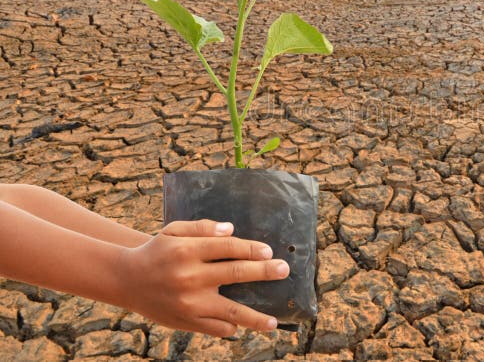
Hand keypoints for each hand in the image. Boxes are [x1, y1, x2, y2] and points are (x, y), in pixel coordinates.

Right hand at [119, 219, 289, 336]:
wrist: (127, 280)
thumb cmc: (157, 251)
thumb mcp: (174, 231)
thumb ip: (203, 227)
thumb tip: (231, 230)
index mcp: (187, 250)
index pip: (228, 247)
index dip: (251, 249)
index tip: (269, 252)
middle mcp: (189, 277)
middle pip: (235, 273)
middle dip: (263, 272)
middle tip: (284, 270)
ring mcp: (189, 302)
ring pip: (230, 311)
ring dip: (255, 317)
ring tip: (274, 322)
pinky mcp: (186, 321)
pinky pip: (215, 328)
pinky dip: (231, 327)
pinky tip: (242, 325)